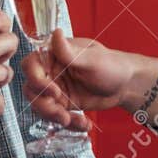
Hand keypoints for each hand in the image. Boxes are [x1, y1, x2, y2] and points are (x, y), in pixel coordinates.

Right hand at [23, 29, 142, 125]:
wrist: (126, 86)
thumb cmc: (112, 66)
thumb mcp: (92, 59)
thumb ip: (69, 52)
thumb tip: (55, 33)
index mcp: (54, 55)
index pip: (31, 66)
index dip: (37, 81)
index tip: (55, 92)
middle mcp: (51, 72)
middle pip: (32, 91)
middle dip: (46, 107)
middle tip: (63, 115)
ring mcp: (56, 89)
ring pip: (41, 106)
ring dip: (56, 118)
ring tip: (78, 122)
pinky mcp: (63, 103)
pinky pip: (55, 117)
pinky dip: (69, 124)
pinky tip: (84, 124)